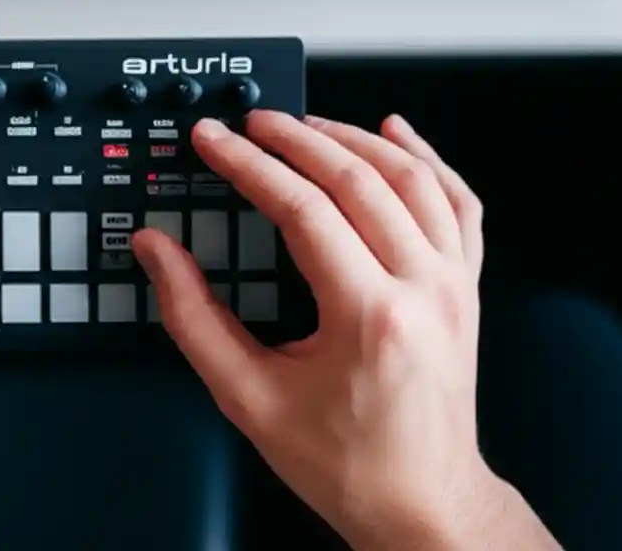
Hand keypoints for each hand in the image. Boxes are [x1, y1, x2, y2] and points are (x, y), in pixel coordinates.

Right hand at [133, 112, 557, 550]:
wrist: (420, 499)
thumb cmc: (345, 462)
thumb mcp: (247, 396)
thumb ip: (192, 318)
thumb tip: (158, 253)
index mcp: (370, 316)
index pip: (303, 208)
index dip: (249, 165)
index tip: (214, 141)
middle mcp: (423, 290)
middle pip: (359, 179)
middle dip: (296, 139)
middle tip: (251, 123)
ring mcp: (452, 285)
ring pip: (412, 178)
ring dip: (353, 138)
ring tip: (304, 123)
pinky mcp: (464, 288)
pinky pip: (458, 203)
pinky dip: (428, 159)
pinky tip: (399, 134)